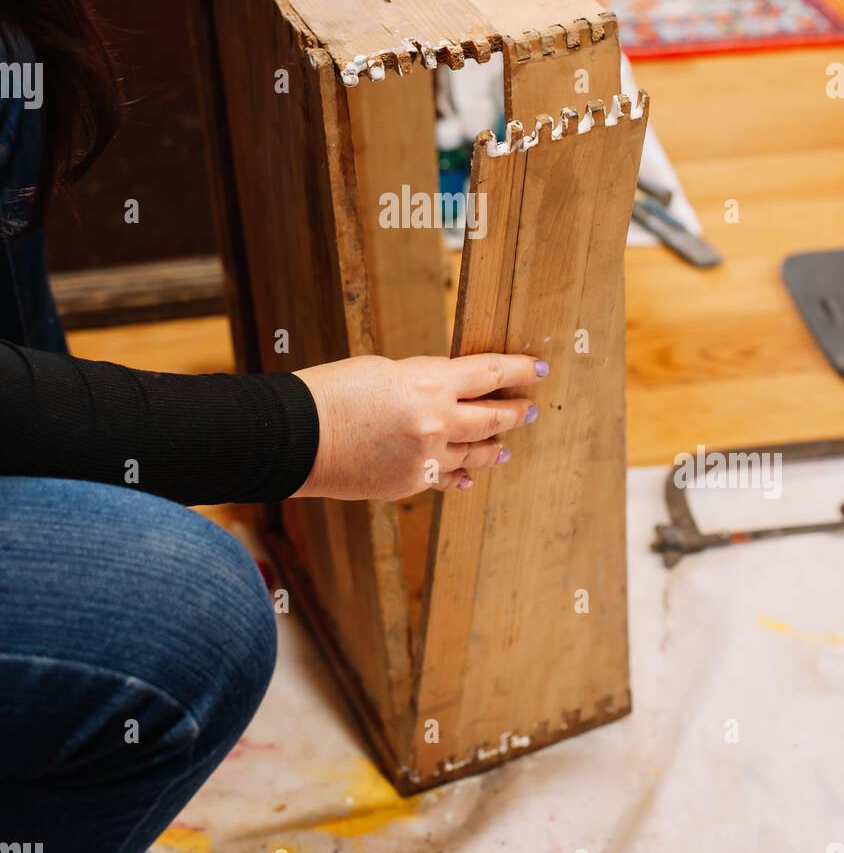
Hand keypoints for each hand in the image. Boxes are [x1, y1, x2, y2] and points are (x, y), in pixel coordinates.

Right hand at [294, 353, 547, 502]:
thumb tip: (447, 395)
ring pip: (476, 455)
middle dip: (515, 412)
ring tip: (506, 446)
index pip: (490, 372)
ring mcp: (426, 458)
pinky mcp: (410, 484)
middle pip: (493, 417)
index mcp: (431, 382)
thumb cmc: (333, 391)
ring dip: (494, 448)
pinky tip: (469, 476)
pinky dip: (459, 476)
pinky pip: (445, 479)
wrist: (295, 437)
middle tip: (530, 410)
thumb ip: (425, 382)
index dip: (519, 369)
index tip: (538, 368)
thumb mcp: (387, 371)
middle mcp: (437, 422)